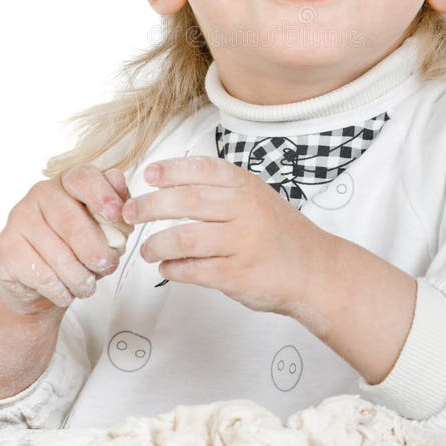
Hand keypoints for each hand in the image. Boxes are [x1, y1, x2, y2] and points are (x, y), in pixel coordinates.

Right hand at [0, 166, 133, 314]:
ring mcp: (19, 219)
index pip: (83, 178)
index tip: (116, 215)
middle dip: (96, 252)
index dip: (102, 195)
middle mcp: (40, 194)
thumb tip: (119, 186)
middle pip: (72, 222)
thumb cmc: (78, 248)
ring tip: (87, 286)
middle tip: (107, 266)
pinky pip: (42, 275)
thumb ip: (116, 207)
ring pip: (59, 255)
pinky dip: (61, 290)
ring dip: (81, 278)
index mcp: (67, 182)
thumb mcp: (105, 227)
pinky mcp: (6, 248)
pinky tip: (66, 292)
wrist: (39, 283)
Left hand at [122, 155, 333, 317]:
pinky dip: (173, 269)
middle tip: (130, 212)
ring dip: (157, 244)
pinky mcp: (237, 275)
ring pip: (184, 238)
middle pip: (186, 201)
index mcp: (246, 187)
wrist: (315, 270)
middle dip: (150, 206)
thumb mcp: (257, 198)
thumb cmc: (280, 233)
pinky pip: (193, 270)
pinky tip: (167, 268)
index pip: (201, 170)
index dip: (170, 171)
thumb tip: (170, 184)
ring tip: (147, 249)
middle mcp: (244, 210)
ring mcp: (241, 243)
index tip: (147, 175)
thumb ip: (222, 190)